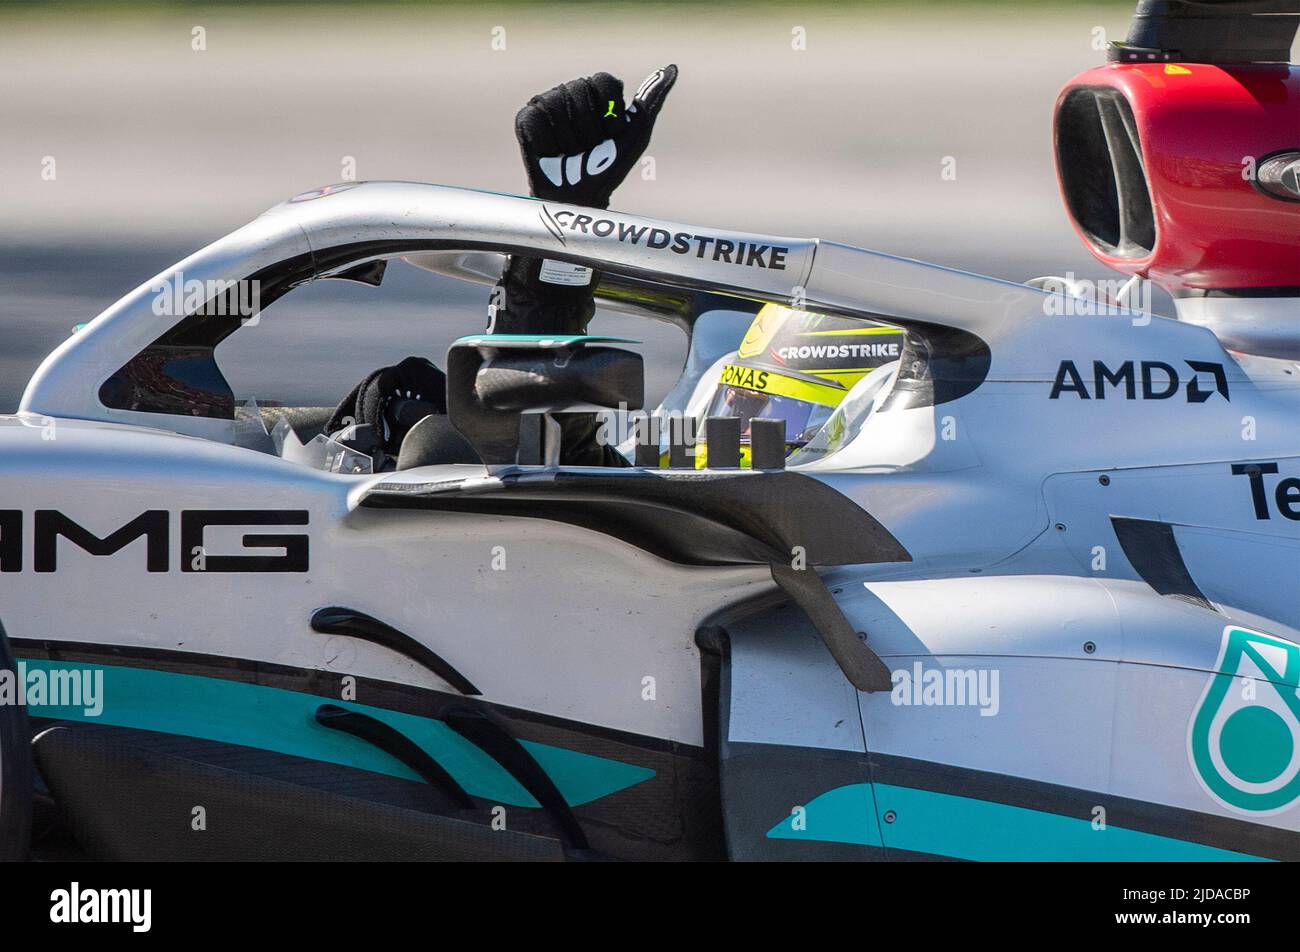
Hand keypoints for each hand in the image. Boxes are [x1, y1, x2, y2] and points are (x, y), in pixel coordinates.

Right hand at [515, 65, 677, 208]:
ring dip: (570, 139)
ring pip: (558, 106)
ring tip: (571, 152)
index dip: (611, 114)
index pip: (604, 81)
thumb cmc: (610, 165)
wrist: (582, 196)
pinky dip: (549, 142)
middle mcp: (570, 90)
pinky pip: (537, 119)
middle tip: (590, 148)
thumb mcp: (637, 133)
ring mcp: (546, 102)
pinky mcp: (526, 118)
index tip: (611, 134)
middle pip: (580, 90)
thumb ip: (652, 99)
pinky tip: (553, 153)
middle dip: (591, 128)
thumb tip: (673, 67)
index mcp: (596, 89)